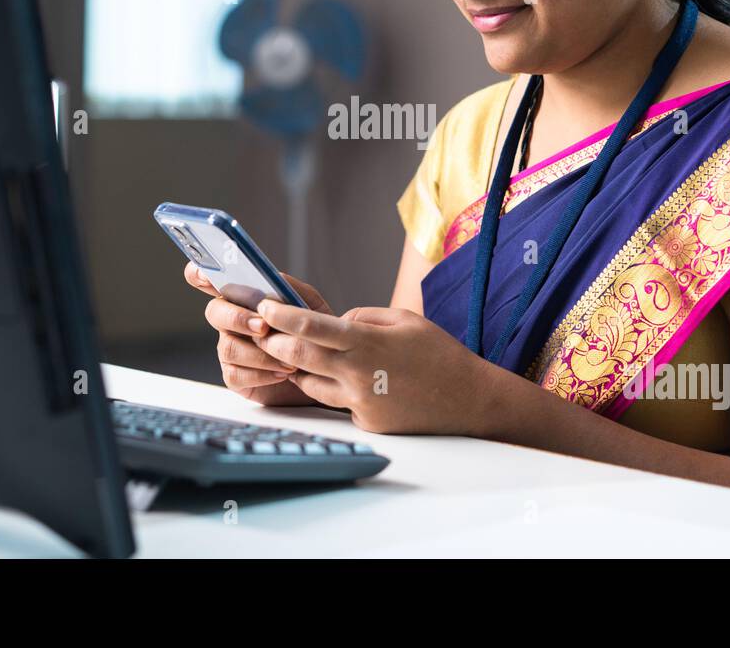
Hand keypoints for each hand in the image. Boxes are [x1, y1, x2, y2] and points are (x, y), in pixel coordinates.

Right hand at [183, 261, 330, 406]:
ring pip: (228, 346)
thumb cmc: (313, 336)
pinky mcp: (235, 375)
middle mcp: (232, 320)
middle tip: (264, 327)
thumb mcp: (311, 307)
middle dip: (238, 318)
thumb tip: (273, 277)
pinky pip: (235, 374)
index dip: (199, 273)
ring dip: (259, 353)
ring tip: (289, 359)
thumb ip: (291, 289)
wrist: (324, 373)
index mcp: (245, 298)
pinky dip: (261, 374)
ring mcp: (231, 347)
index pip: (211, 280)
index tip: (203, 274)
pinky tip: (282, 373)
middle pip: (215, 311)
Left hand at [248, 300, 496, 434]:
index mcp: (367, 343)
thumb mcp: (404, 319)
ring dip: (298, 368)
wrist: (467, 400)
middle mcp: (358, 374)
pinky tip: (342, 379)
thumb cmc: (438, 353)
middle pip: (298, 358)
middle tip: (262, 332)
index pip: (311, 328)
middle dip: (274, 343)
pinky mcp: (365, 422)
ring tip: (289, 353)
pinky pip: (336, 402)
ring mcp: (360, 402)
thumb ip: (363, 317)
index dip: (282, 316)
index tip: (265, 307)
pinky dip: (333, 388)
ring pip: (310, 384)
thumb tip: (333, 324)